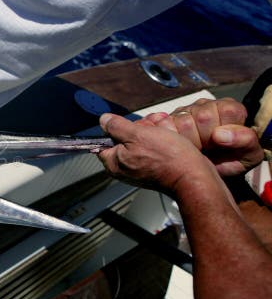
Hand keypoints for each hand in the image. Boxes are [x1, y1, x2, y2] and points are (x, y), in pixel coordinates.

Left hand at [98, 113, 216, 195]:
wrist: (194, 177)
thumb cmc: (168, 159)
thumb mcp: (137, 134)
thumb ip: (117, 127)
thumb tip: (104, 120)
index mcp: (114, 163)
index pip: (104, 141)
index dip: (117, 128)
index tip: (130, 125)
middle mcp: (125, 169)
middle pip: (125, 139)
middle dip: (139, 128)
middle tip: (151, 127)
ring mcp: (140, 170)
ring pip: (142, 141)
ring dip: (153, 131)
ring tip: (164, 131)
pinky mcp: (155, 169)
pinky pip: (154, 149)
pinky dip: (162, 140)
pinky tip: (170, 138)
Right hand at [138, 98, 262, 175]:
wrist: (204, 174)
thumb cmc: (227, 162)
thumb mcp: (247, 156)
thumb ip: (245, 141)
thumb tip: (220, 134)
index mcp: (230, 110)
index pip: (229, 111)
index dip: (225, 130)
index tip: (222, 144)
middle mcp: (207, 106)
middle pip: (203, 117)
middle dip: (204, 139)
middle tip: (206, 149)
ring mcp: (185, 111)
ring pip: (183, 122)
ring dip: (187, 142)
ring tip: (193, 148)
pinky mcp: (168, 118)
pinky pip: (164, 125)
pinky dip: (170, 138)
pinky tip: (178, 144)